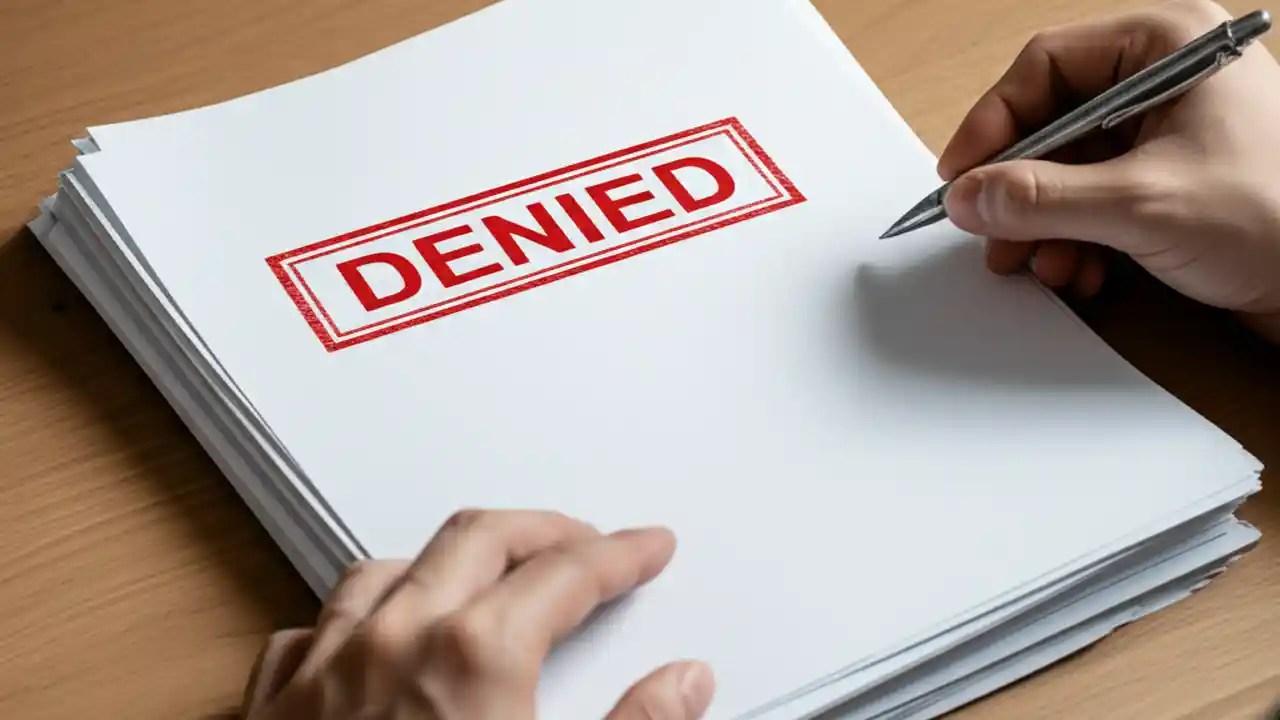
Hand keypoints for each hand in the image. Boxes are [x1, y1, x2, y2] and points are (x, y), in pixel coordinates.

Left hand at [240, 510, 714, 718]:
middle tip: (585, 544)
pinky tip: (372, 635)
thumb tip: (683, 684)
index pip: (568, 572)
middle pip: (480, 539)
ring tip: (486, 575)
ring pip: (389, 568)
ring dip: (447, 561)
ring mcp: (325, 669)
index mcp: (474, 656)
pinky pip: (312, 628)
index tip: (645, 548)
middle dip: (542, 531)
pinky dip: (356, 615)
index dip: (620, 554)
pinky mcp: (273, 708)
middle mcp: (393, 642)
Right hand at [938, 0, 1279, 341]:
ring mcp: (1168, 132)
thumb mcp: (1140, 205)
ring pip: (1067, 168)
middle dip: (1018, 188)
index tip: (962, 176)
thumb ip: (1040, 199)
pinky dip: (1074, 239)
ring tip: (1036, 264)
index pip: (1047, 65)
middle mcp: (1165, 81)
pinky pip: (1094, 199)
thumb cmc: (1276, 220)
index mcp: (1169, 46)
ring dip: (1042, 224)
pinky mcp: (1169, 181)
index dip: (993, 121)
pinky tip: (1078, 273)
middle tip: (991, 231)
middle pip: (1052, 121)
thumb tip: (967, 198)